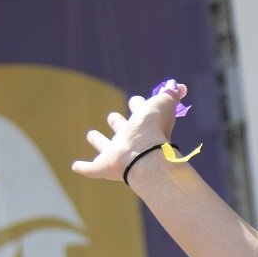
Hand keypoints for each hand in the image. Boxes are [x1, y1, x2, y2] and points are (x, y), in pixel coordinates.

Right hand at [69, 84, 185, 181]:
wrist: (144, 155)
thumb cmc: (153, 129)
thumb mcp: (163, 105)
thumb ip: (172, 95)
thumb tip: (182, 87)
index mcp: (142, 126)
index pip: (140, 113)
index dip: (139, 106)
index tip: (137, 101)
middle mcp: (129, 140)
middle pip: (122, 129)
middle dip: (118, 123)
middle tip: (113, 117)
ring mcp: (116, 155)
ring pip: (105, 147)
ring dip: (98, 142)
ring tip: (92, 135)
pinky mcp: (104, 168)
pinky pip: (92, 169)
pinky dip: (83, 168)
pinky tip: (75, 167)